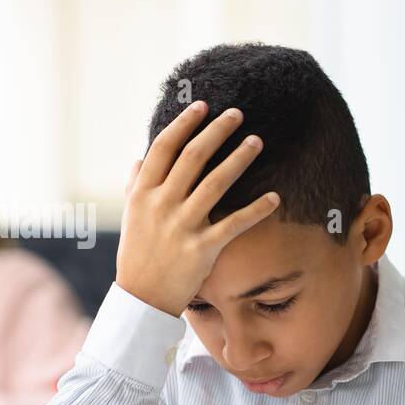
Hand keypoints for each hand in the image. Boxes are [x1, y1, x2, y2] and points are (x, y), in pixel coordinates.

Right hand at [116, 100, 280, 315]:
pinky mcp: (203, 249)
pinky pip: (234, 224)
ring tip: (257, 141)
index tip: (202, 106)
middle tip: (238, 114)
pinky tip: (275, 198)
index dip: (184, 125)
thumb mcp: (130, 216)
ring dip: (238, 159)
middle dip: (216, 132)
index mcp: (142, 193)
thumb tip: (139, 159)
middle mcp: (161, 205)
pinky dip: (256, 210)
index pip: (164, 148)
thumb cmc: (137, 253)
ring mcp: (182, 226)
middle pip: (193, 158)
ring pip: (215, 184)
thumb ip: (134, 185)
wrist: (142, 297)